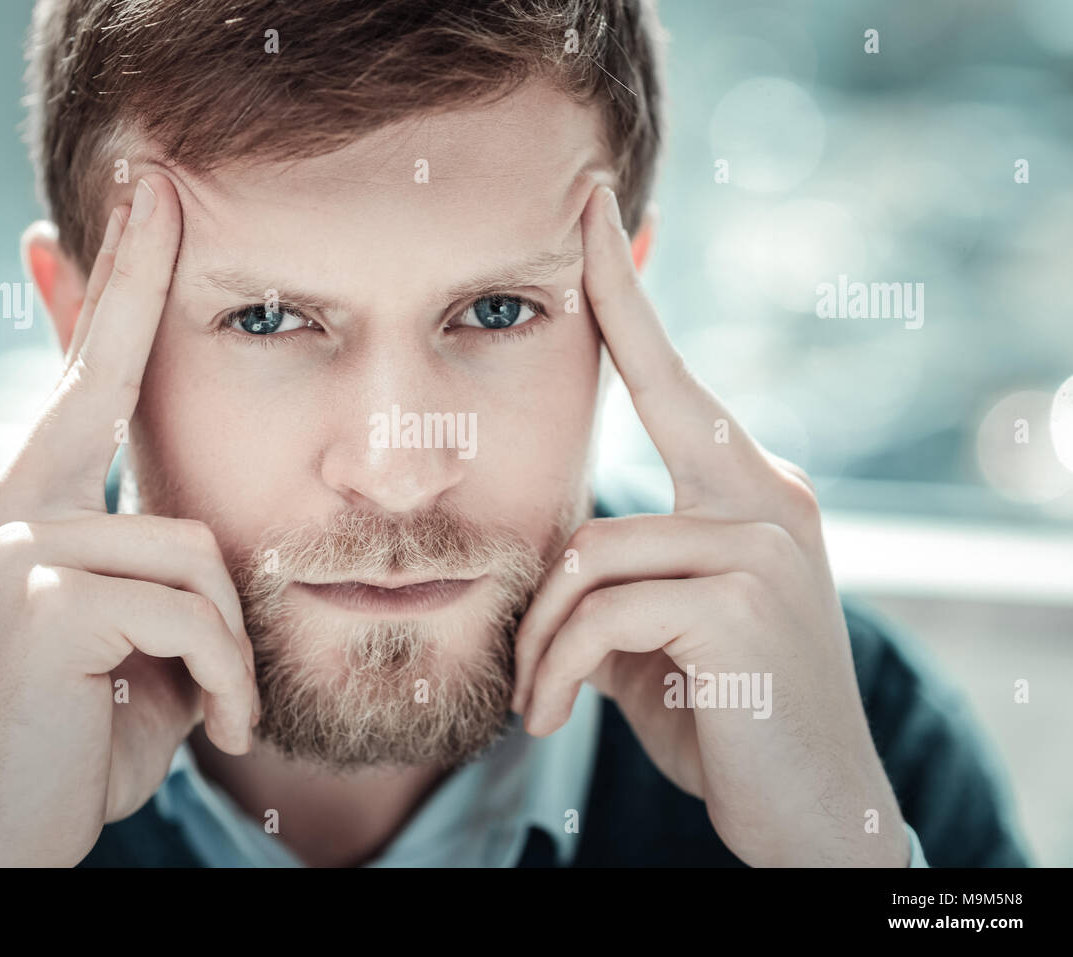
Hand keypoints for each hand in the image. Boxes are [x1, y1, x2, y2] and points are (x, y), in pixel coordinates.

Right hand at [0, 175, 258, 866]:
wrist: (14, 831)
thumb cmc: (92, 728)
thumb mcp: (138, 634)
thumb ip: (159, 562)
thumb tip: (195, 523)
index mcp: (33, 502)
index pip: (89, 372)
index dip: (120, 279)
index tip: (147, 192)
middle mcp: (9, 504)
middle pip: (140, 430)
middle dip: (162, 364)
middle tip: (181, 328)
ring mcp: (15, 543)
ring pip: (196, 552)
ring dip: (227, 647)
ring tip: (210, 707)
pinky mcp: (38, 594)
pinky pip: (191, 607)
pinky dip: (222, 677)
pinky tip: (206, 726)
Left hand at [511, 185, 909, 866]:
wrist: (811, 812)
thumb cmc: (720, 714)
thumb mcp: (656, 631)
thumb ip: (617, 572)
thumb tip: (552, 550)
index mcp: (744, 492)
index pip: (672, 372)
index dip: (627, 289)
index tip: (597, 210)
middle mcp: (765, 498)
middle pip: (629, 438)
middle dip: (580, 398)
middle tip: (554, 379)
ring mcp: (762, 543)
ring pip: (588, 553)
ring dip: (540, 637)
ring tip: (538, 698)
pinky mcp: (742, 599)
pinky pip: (600, 610)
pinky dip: (557, 670)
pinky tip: (553, 719)